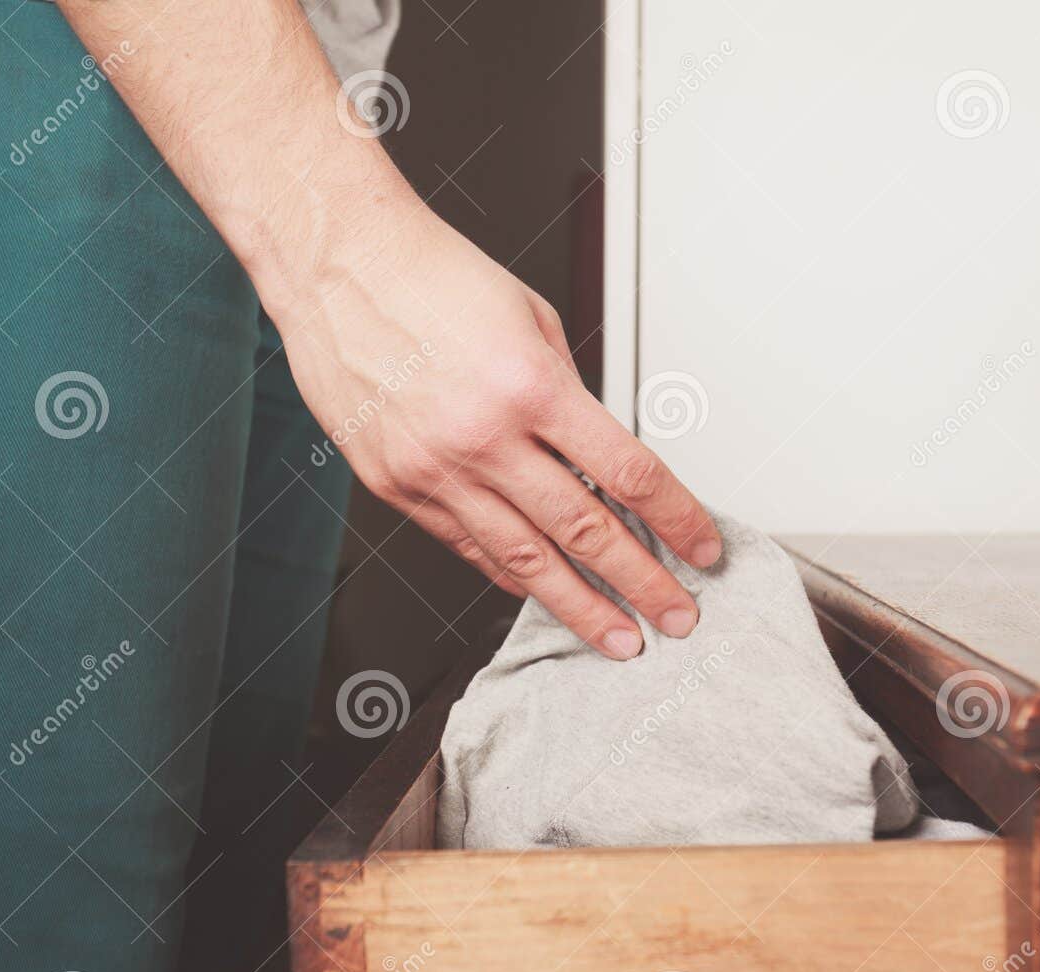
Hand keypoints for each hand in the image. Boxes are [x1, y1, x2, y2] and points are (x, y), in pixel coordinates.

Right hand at [274, 197, 721, 659]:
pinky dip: (510, 573)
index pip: (628, 473)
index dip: (675, 520)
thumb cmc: (432, 277)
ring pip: (524, 559)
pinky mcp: (396, 485)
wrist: (338, 265)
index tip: (701, 547)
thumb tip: (597, 455)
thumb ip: (567, 395)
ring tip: (618, 637)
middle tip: (677, 617)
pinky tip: (541, 593)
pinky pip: (467, 544)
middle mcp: (485, 437)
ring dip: (580, 606)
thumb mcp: (530, 320)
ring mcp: (436, 469)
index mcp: (532, 386)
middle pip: (584, 531)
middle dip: (642, 583)